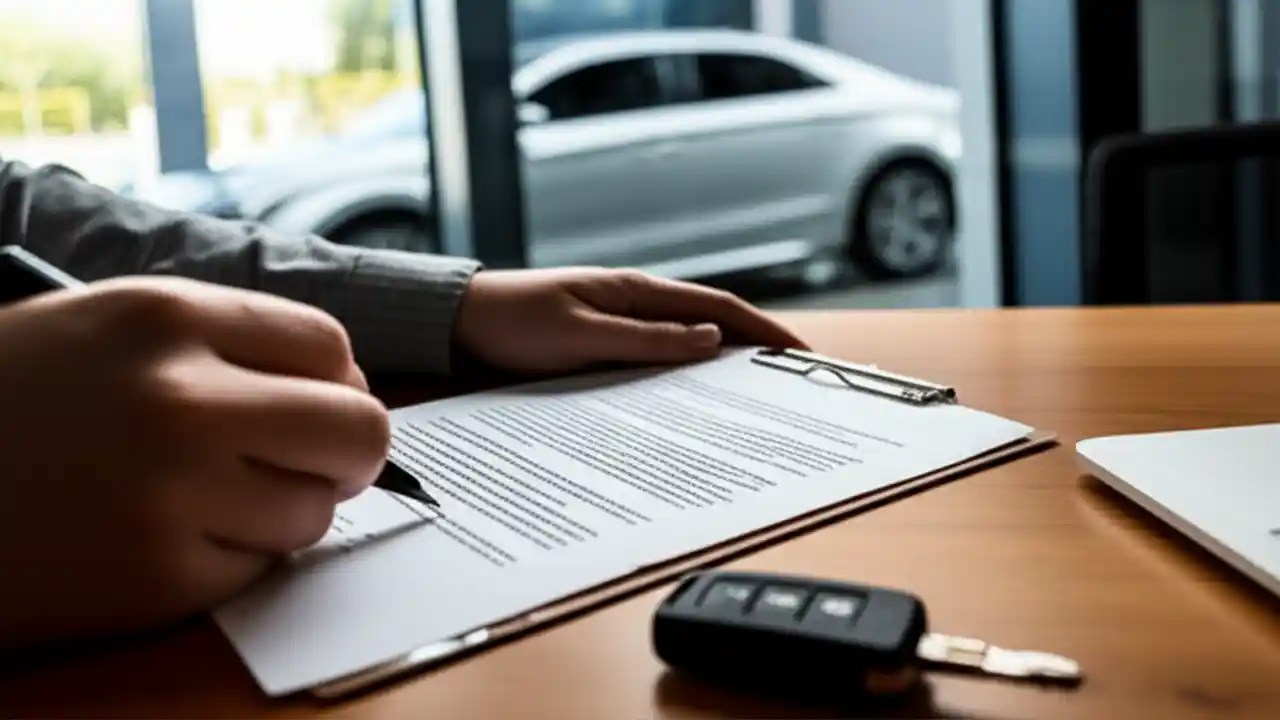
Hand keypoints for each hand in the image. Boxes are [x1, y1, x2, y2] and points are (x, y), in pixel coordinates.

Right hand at [0, 278, 388, 649]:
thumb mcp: (107, 327)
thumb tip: (347, 384)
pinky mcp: (155, 581)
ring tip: (205, 498)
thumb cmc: (12, 399)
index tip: (316, 404)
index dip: (336, 381)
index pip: (332, 346)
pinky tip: (162, 537)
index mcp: (167, 317)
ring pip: (316, 511)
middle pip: (358, 429)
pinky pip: (258, 570)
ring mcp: (170, 496)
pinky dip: (229, 561)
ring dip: (281, 510)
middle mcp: (181, 401)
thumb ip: (228, 342)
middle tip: (308, 463)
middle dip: (345, 451)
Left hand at [453, 267, 808, 374]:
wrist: (457, 322)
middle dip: (757, 346)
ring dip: (725, 362)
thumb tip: (712, 339)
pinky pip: (658, 355)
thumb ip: (644, 339)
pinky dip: (687, 370)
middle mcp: (634, 302)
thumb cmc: (512, 324)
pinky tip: (695, 395)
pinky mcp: (601, 342)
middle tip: (795, 380)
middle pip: (712, 323)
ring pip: (688, 341)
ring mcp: (619, 321)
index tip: (803, 355)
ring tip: (759, 393)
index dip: (765, 330)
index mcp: (635, 292)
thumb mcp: (579, 336)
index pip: (719, 307)